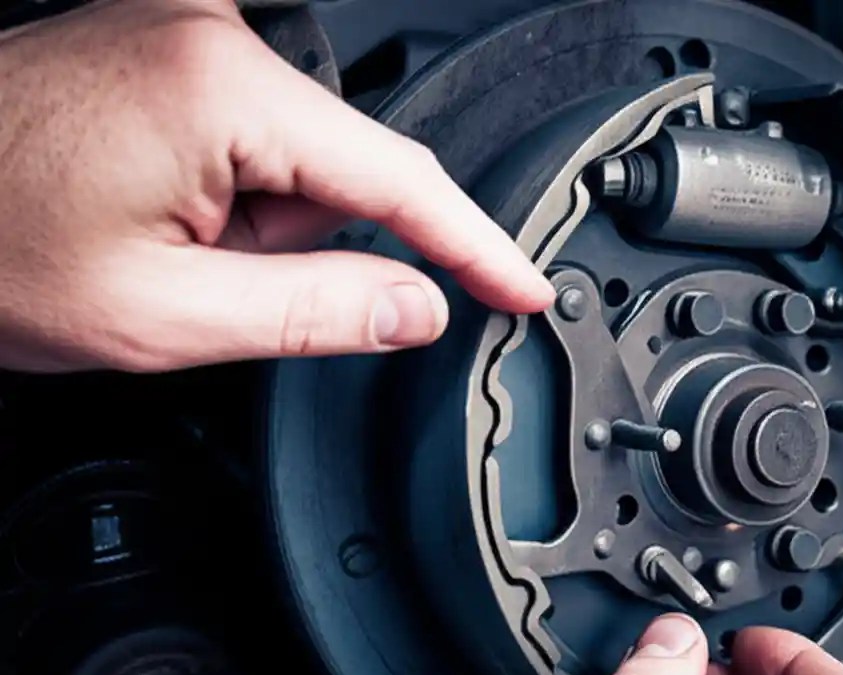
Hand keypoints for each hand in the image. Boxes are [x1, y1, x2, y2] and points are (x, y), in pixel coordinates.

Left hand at [0, 0, 552, 372]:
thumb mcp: (166, 315)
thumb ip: (315, 312)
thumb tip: (417, 306)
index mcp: (222, 91)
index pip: (400, 180)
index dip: (475, 247)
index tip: (524, 287)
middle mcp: (213, 35)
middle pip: (341, 168)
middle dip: (297, 240)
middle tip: (203, 275)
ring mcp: (186, 28)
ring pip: (296, 155)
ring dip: (253, 217)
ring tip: (158, 237)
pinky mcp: (169, 39)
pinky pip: (255, 124)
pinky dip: (232, 182)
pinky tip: (154, 202)